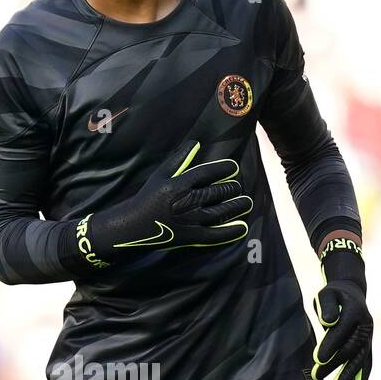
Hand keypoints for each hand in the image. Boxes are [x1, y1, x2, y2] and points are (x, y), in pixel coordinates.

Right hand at [71, 142, 252, 269]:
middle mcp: (187, 201)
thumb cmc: (148, 197)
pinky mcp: (192, 237)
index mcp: (180, 184)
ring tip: (246, 202)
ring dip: (236, 206)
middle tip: (239, 186)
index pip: (208, 173)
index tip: (233, 167)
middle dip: (232, 188)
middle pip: (217, 192)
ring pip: (220, 211)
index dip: (223, 168)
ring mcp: (191, 220)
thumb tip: (196, 142)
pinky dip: (230, 232)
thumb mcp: (161, 174)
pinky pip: (216, 235)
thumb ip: (179, 158)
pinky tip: (242, 228)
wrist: (134, 226)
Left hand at [311, 237, 371, 379]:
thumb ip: (327, 306)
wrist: (352, 292)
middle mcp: (366, 324)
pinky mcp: (368, 345)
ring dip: (349, 375)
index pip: (342, 330)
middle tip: (317, 376)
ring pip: (360, 358)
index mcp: (355, 310)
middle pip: (350, 347)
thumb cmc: (333, 295)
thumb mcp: (326, 294)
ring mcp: (369, 336)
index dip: (330, 344)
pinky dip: (362, 379)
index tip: (317, 358)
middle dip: (334, 363)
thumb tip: (328, 322)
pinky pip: (367, 363)